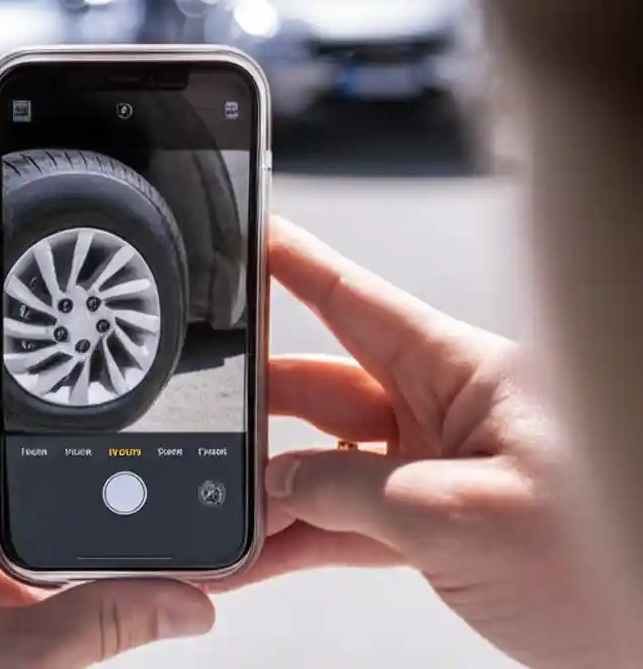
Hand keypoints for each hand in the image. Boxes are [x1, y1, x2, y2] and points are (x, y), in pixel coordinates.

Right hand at [217, 218, 626, 666]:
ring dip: (268, 490)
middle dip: (256, 406)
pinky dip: (297, 540)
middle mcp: (444, 413)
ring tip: (214, 510)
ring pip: (324, 463)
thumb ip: (351, 492)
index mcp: (465, 374)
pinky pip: (344, 523)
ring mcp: (433, 470)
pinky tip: (253, 555)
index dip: (294, 265)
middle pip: (323, 386)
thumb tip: (277, 485)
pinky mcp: (430, 527)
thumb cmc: (610, 559)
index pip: (358, 301)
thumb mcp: (459, 517)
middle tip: (195, 412)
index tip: (244, 238)